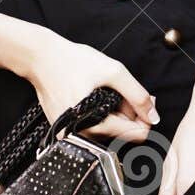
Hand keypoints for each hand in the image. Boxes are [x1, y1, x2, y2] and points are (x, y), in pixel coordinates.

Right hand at [23, 30, 159, 140]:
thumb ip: (138, 95)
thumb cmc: (73, 61)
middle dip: (129, 113)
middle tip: (121, 88)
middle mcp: (81, 136)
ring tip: (106, 90)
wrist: (40, 58)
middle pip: (122, 133)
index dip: (145, 117)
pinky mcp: (66, 130)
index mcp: (93, 125)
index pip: (136, 135)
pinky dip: (102, 114)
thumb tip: (154, 117)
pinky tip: (96, 96)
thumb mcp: (114, 72)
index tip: (142, 99)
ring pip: (109, 131)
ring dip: (115, 113)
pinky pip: (94, 127)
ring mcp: (72, 134)